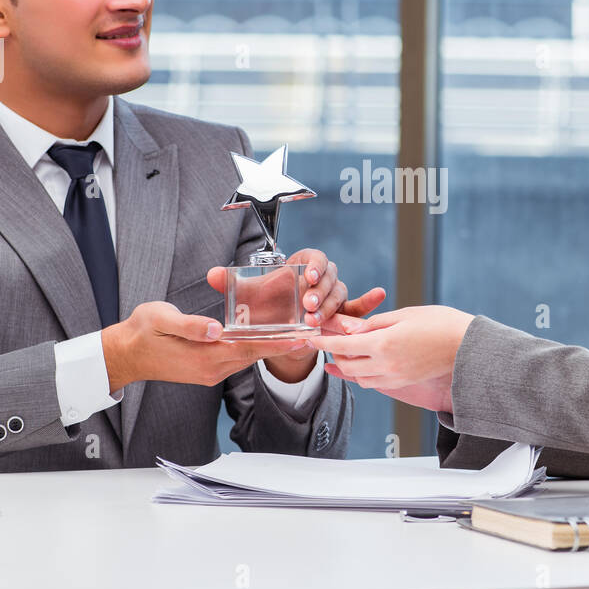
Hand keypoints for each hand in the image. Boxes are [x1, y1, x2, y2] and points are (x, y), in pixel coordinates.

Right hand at [100, 301, 307, 391]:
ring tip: (295, 335)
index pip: (248, 348)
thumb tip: (216, 329)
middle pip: (253, 355)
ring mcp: (209, 373)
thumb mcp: (162, 319)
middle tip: (309, 334)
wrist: (124, 355)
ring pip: (246, 358)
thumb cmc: (141, 332)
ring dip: (269, 347)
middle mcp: (211, 369)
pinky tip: (264, 339)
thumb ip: (191, 325)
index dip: (276, 342)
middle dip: (282, 345)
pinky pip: (235, 360)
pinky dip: (253, 349)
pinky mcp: (205, 370)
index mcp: (203, 356)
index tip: (300, 337)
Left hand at [207, 249, 386, 382]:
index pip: (315, 258)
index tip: (309, 277)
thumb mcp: (249, 297)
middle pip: (331, 277)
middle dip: (321, 292)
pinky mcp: (342, 314)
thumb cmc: (267, 307)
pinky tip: (378, 295)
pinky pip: (358, 306)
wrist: (277, 330)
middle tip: (308, 306)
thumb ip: (230, 284)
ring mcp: (334, 295)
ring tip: (317, 320)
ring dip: (331, 306)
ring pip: (341, 295)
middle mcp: (321, 278)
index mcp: (302, 265)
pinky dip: (368, 300)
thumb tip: (211, 274)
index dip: (316, 265)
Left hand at [305, 305, 473, 412]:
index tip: (312, 337)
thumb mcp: (403, 315)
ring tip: (344, 352)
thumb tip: (347, 327)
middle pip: (347, 365)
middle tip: (328, 340)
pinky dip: (364, 374)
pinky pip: (375, 383)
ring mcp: (395, 377)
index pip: (342, 345)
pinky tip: (364, 364)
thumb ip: (372, 324)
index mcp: (383, 344)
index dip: (324, 341)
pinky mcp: (404, 383)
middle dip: (334, 354)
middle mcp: (386, 365)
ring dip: (348, 366)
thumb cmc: (440, 323)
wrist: (468, 346)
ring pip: (359, 378)